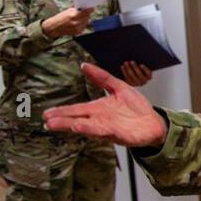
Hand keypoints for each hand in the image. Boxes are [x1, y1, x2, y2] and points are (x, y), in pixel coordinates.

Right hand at [42, 62, 167, 147]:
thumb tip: (84, 65)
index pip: (76, 110)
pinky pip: (103, 132)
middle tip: (47, 122)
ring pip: (86, 127)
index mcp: (97, 109)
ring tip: (57, 125)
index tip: (46, 113)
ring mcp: (108, 128)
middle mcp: (99, 120)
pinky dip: (91, 130)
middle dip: (62, 121)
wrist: (154, 122)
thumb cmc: (136, 108)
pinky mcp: (119, 134)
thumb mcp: (119, 87)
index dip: (61, 111)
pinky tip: (81, 128)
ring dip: (72, 126)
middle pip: (77, 120)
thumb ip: (102, 78)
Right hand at [43, 6, 93, 37]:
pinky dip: (82, 24)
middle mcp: (77, 22)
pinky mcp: (78, 32)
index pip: (86, 12)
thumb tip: (84, 6)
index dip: (89, 9)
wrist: (54, 28)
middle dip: (87, 13)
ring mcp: (78, 28)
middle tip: (86, 11)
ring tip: (80, 17)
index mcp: (73, 15)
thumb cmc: (60, 18)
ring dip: (85, 19)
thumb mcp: (67, 11)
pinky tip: (78, 22)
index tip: (91, 7)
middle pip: (87, 16)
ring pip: (86, 21)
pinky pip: (83, 26)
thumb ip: (76, 9)